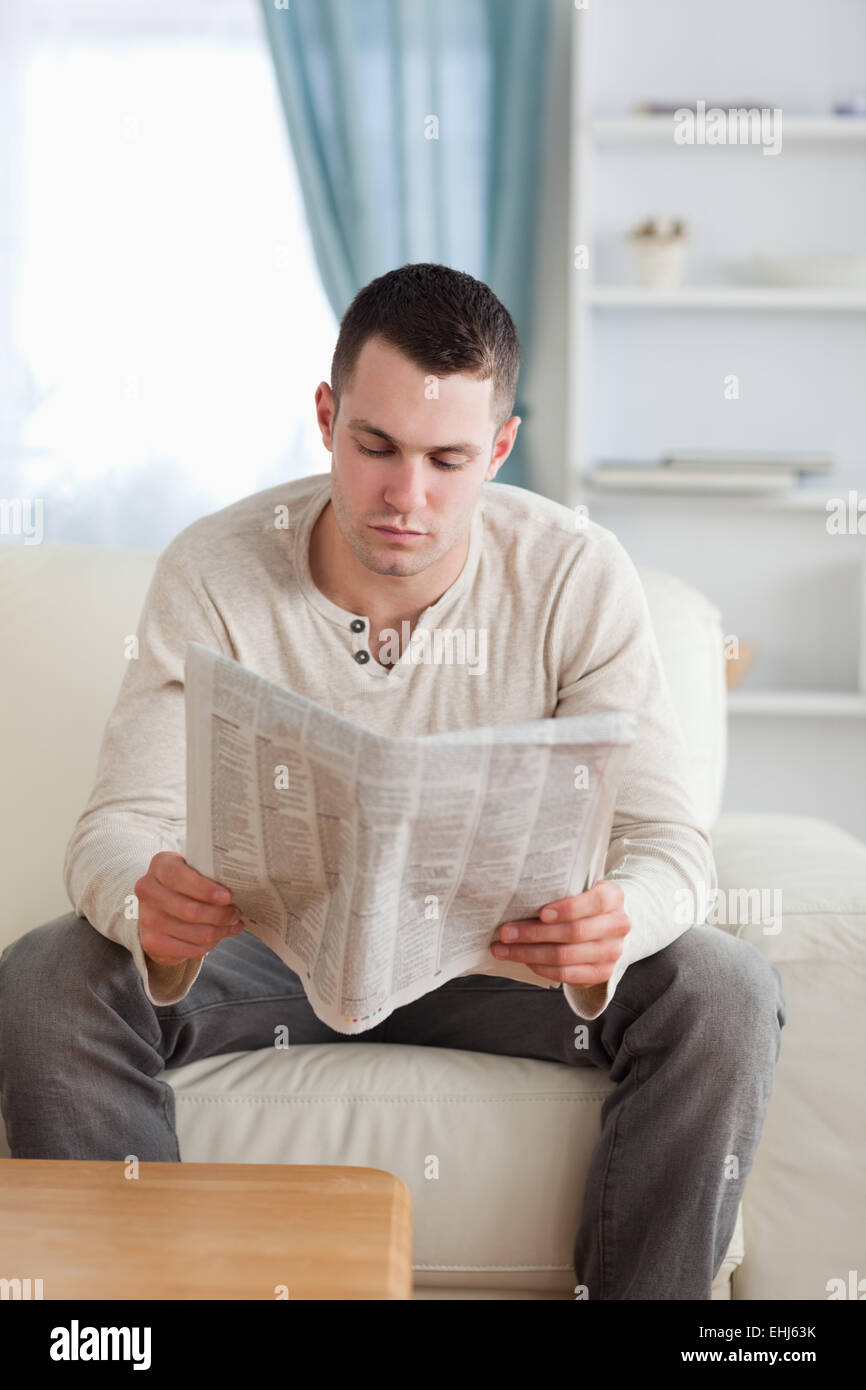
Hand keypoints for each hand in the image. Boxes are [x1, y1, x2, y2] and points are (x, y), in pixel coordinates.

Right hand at [134, 851, 243, 967]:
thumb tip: (241, 892)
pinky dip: (209, 945)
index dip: (205, 889)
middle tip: (236, 914)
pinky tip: (217, 937)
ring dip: (219, 931)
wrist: (161, 907)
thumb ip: (212, 877)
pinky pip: (190, 949)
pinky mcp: (151, 942)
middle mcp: (148, 890)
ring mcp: (147, 918)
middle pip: (190, 910)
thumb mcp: (196, 871)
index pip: (179, 877)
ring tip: (231, 925)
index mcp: (160, 865)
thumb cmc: (187, 884)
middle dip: (220, 915)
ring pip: (194, 933)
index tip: (228, 897)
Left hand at [490, 880, 630, 986]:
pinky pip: (566, 974)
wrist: (608, 923)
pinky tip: (523, 960)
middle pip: (573, 933)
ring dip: (529, 954)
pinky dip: (541, 968)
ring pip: (565, 957)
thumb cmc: (584, 901)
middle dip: (534, 933)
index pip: (595, 902)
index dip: (568, 909)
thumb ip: (560, 891)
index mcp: (614, 897)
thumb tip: (519, 898)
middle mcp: (618, 925)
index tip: (541, 913)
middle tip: (505, 932)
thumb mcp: (581, 888)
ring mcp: (612, 952)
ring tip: (503, 949)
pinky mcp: (602, 973)